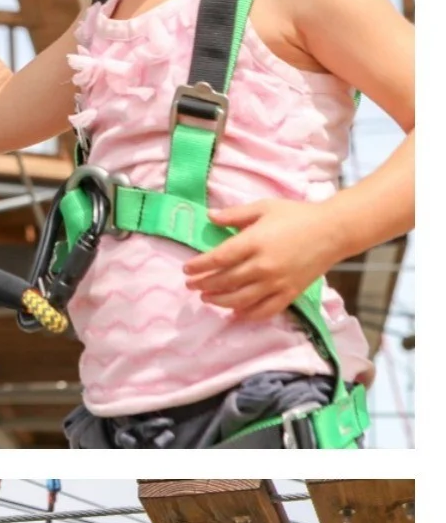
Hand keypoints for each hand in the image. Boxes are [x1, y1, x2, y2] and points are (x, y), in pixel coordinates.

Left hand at [185, 198, 339, 320]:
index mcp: (255, 242)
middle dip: (204, 285)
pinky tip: (235, 312)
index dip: (199, 266)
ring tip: (207, 298)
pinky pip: (264, 311)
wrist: (335, 230)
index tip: (187, 269)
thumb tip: (209, 216)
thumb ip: (235, 214)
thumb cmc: (298, 215)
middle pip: (225, 281)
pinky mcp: (290, 293)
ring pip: (240, 300)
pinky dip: (247, 315)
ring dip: (219, 301)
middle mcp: (263, 266)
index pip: (218, 259)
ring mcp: (277, 283)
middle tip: (191, 285)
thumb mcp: (265, 208)